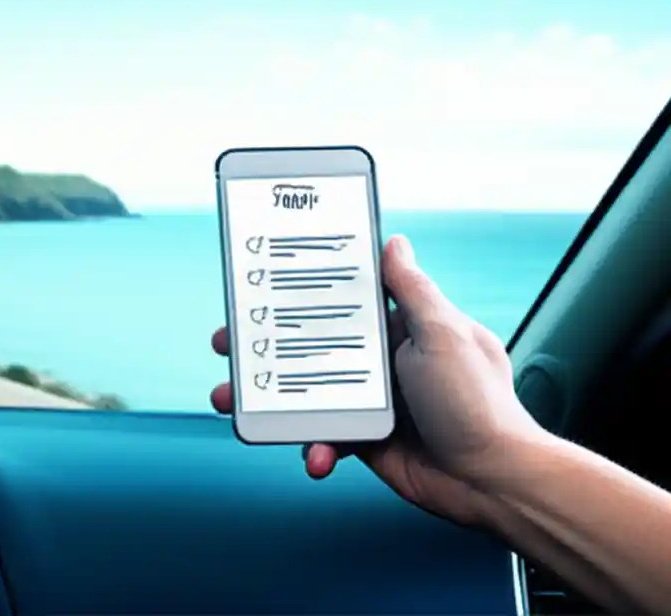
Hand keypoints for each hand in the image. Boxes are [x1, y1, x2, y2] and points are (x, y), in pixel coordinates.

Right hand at [209, 235, 546, 525]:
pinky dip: (313, 445)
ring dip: (268, 399)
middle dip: (265, 347)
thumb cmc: (479, 403)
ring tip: (232, 402)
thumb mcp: (444, 334)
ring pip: (306, 393)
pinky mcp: (365, 440)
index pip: (342, 303)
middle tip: (229, 344)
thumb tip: (395, 242)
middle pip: (311, 346)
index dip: (300, 295)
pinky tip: (314, 454)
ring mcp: (372, 402)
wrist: (492, 480)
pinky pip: (324, 436)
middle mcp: (383, 363)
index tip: (261, 290)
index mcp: (403, 329)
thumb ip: (413, 290)